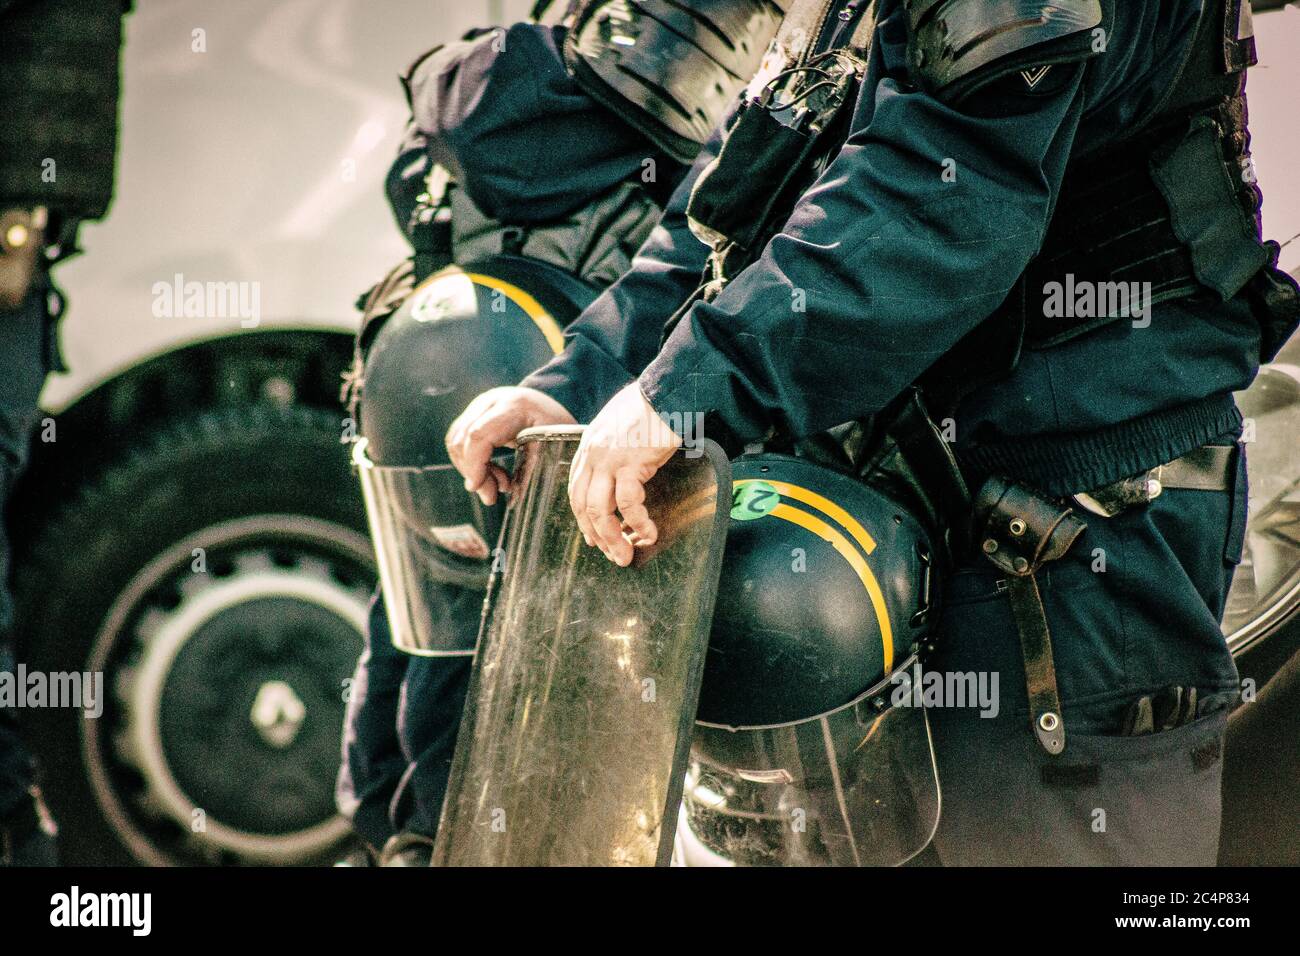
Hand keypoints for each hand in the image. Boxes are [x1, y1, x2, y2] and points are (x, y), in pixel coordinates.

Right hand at [445, 386, 575, 504]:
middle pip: (463, 438)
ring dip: (470, 469)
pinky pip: (460, 439)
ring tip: (497, 484)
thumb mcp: (550, 453)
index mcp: (514, 406)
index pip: (479, 435)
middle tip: (492, 496)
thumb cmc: (559, 434)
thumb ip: (524, 475)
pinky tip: (492, 472)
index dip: (474, 465)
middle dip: (473, 472)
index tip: (478, 489)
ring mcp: (481, 404)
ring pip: (456, 440)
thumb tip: (490, 498)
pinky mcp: (476, 413)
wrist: (557, 413)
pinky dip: (471, 461)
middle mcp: (493, 400)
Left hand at [568, 383, 681, 566]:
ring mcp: (610, 459)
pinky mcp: (631, 463)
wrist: (666, 392)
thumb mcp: (619, 428)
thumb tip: (621, 476)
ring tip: (626, 555)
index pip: (577, 491)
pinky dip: (638, 523)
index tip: (594, 538)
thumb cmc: (649, 408)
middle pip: (583, 506)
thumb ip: (612, 450)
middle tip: (613, 555)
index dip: (584, 519)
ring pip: (600, 510)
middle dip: (597, 536)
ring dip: (612, 538)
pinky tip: (649, 533)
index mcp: (588, 448)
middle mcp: (593, 455)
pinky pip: (629, 503)